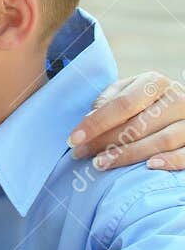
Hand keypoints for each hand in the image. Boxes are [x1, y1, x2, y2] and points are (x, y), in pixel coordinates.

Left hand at [70, 72, 184, 170]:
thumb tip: (89, 120)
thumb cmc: (143, 102)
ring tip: (101, 163)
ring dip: (129, 154)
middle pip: (138, 124)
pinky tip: (150, 166)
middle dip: (105, 141)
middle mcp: (177, 99)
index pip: (122, 104)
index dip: (97, 123)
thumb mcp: (125, 92)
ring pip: (162, 140)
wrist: (176, 108)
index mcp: (154, 82)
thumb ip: (108, 102)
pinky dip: (171, 161)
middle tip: (81, 154)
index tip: (74, 138)